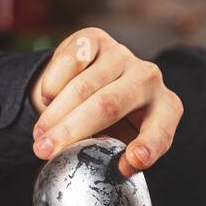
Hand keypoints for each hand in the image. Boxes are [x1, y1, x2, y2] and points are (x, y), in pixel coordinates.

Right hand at [29, 27, 183, 178]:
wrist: (93, 84)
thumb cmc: (112, 124)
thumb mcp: (122, 142)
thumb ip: (120, 153)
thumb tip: (118, 166)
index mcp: (167, 108)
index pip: (161, 131)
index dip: (147, 147)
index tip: (129, 163)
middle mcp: (150, 77)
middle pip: (109, 105)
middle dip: (73, 130)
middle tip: (45, 151)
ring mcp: (122, 55)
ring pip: (83, 86)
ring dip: (55, 114)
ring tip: (38, 137)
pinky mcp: (95, 39)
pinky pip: (69, 62)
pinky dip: (53, 86)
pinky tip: (47, 102)